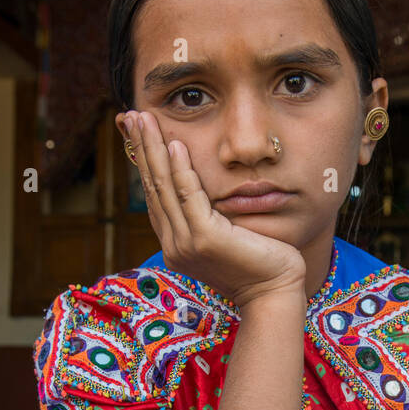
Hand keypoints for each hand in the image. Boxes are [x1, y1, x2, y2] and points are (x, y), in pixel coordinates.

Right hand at [117, 109, 306, 307]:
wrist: (274, 293)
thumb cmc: (259, 264)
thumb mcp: (227, 237)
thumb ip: (209, 218)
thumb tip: (202, 191)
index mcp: (176, 244)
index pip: (156, 195)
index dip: (145, 162)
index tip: (139, 132)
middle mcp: (174, 245)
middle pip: (153, 187)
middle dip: (142, 148)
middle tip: (134, 116)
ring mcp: (187, 244)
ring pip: (165, 188)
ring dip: (154, 150)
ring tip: (146, 119)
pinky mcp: (206, 239)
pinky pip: (189, 196)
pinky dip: (180, 169)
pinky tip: (175, 145)